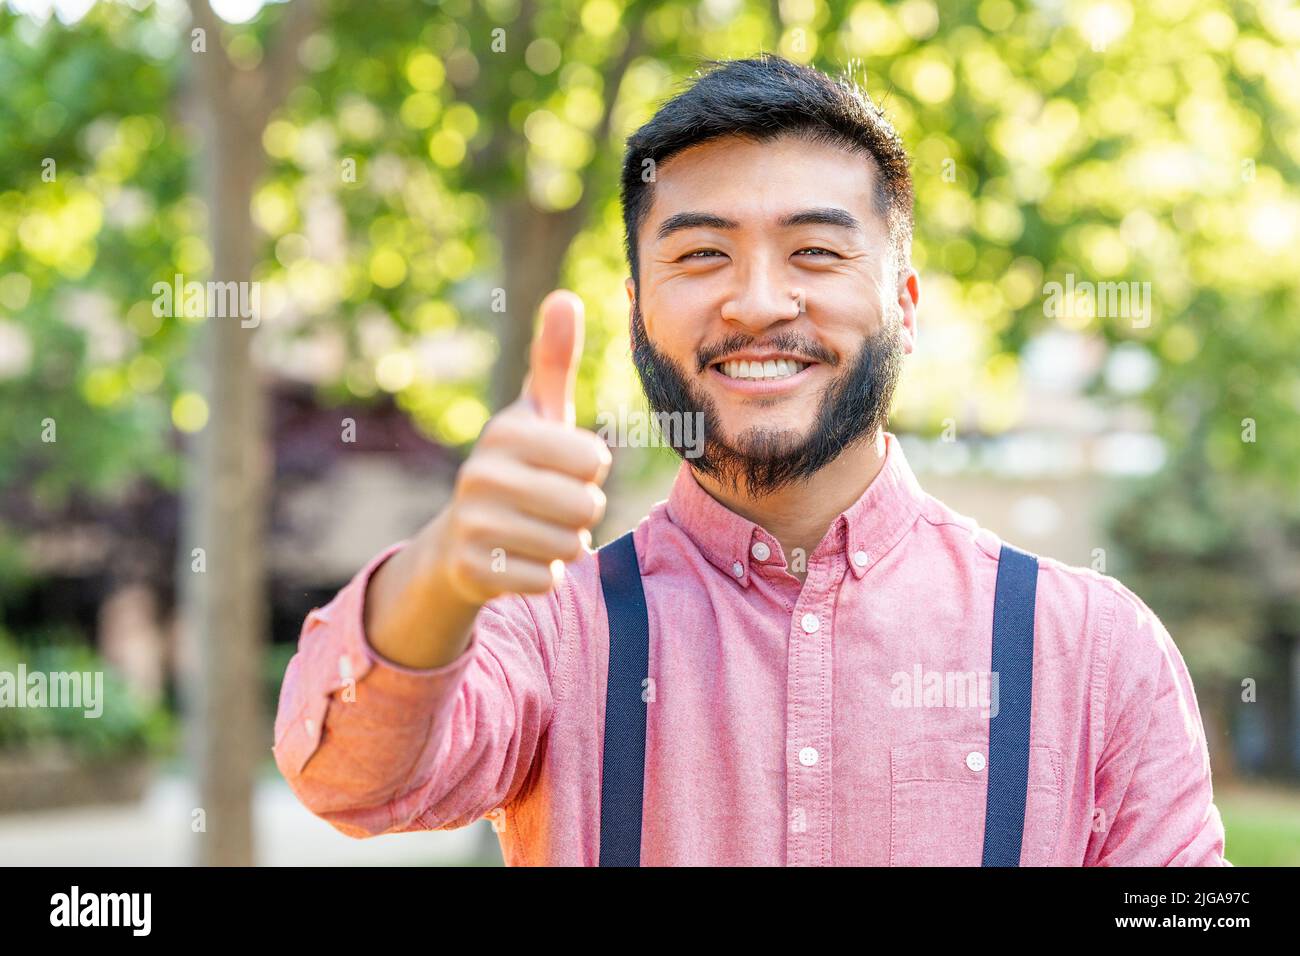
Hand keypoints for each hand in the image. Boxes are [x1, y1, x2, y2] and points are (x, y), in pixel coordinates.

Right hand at [433, 289, 610, 603]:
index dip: (589, 471)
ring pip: (570, 545)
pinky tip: (520, 559)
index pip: (594, 461)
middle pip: (586, 506)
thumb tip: (565, 297)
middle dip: (581, 512)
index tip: (560, 468)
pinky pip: (548, 579)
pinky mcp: (473, 569)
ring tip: (535, 529)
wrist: (460, 538)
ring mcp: (473, 523)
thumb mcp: (536, 415)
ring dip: (564, 544)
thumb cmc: (518, 466)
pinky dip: (545, 575)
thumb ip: (553, 361)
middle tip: (550, 504)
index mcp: (505, 431)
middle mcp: (481, 473)